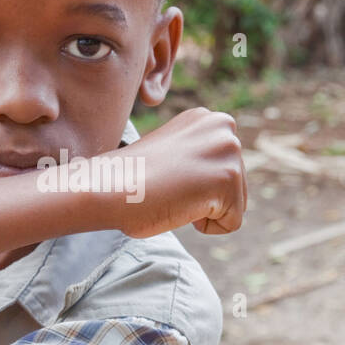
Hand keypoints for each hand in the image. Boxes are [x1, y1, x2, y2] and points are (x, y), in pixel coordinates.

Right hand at [114, 107, 246, 238]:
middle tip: (168, 186)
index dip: (195, 185)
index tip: (167, 175)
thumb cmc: (130, 178)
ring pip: (234, 206)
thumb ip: (197, 156)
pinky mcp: (229, 178)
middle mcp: (223, 126)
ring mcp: (229, 150)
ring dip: (203, 210)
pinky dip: (205, 226)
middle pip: (235, 187)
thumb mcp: (172, 152)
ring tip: (173, 193)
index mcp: (207, 118)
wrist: (109, 186)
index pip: (223, 170)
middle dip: (204, 197)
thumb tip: (208, 174)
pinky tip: (179, 205)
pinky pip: (230, 224)